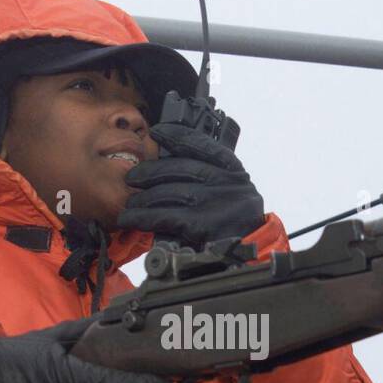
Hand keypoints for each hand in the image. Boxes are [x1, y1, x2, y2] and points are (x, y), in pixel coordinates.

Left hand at [118, 122, 264, 248]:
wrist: (253, 252)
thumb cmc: (237, 223)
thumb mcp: (232, 191)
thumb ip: (211, 177)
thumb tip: (171, 165)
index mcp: (233, 169)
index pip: (201, 144)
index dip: (176, 136)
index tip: (156, 131)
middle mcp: (225, 180)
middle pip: (179, 168)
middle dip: (150, 172)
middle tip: (131, 177)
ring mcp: (214, 201)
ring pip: (168, 192)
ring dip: (143, 199)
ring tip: (129, 204)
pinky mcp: (202, 224)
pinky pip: (164, 215)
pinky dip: (143, 217)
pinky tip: (130, 218)